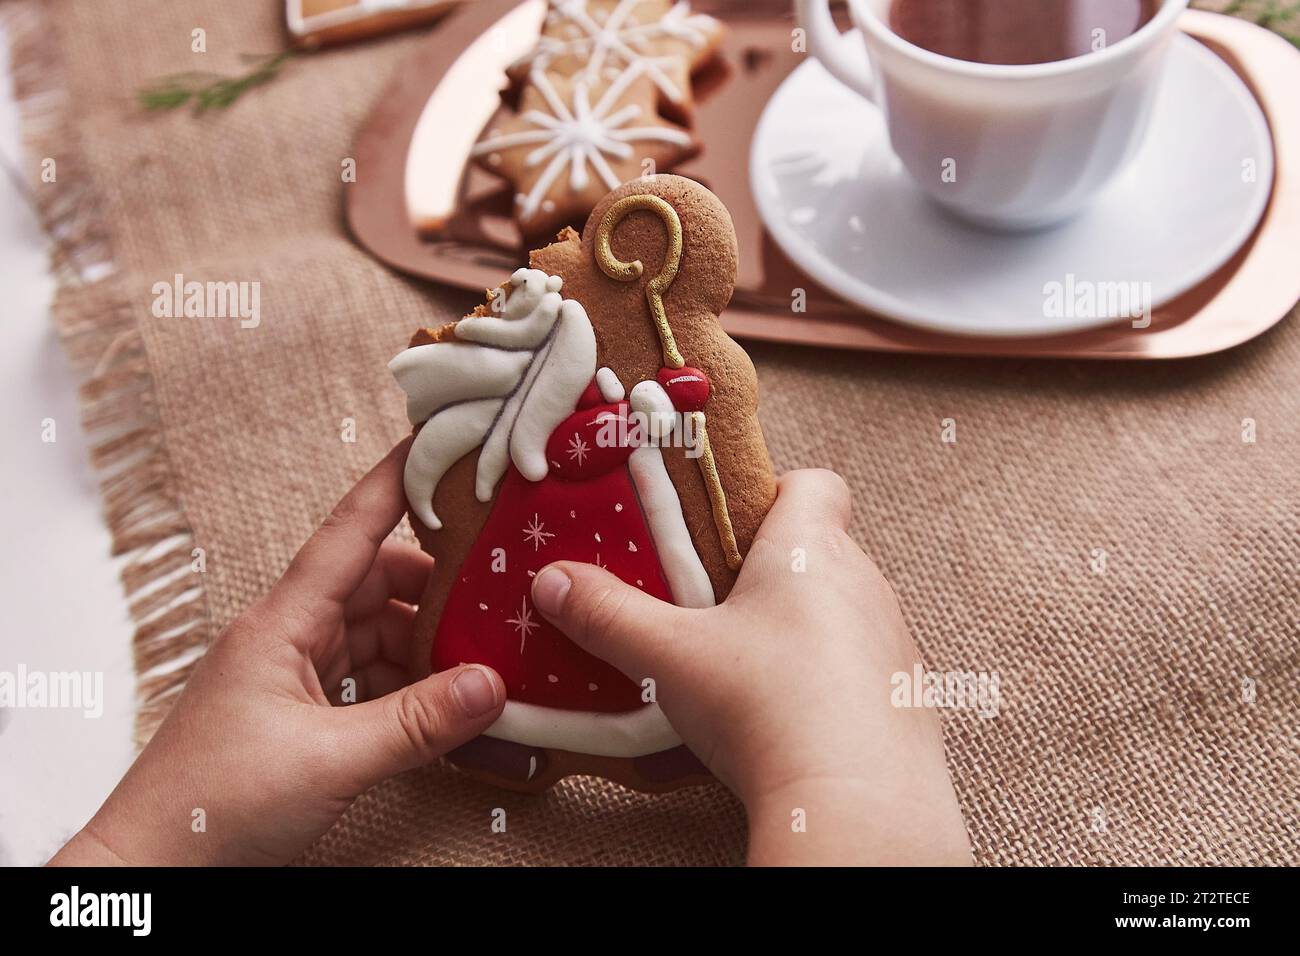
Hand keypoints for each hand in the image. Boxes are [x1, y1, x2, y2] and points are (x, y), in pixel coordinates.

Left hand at [49, 440, 505, 866]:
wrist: (152, 867)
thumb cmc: (211, 807)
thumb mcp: (329, 761)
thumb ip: (417, 724)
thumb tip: (491, 686)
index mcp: (282, 624)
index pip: (348, 533)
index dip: (392, 483)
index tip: (436, 441)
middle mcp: (288, 637)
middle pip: (375, 583)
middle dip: (435, 584)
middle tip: (497, 580)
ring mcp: (294, 675)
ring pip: (375, 633)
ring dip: (425, 642)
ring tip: (483, 651)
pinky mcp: (301, 712)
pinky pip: (368, 677)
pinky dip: (408, 684)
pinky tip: (444, 701)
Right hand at [529, 469, 971, 865]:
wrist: (853, 802)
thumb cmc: (768, 707)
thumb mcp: (669, 656)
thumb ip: (609, 614)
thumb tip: (555, 583)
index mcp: (810, 548)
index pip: (816, 483)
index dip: (774, 492)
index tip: (729, 526)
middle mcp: (862, 581)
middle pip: (819, 549)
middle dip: (767, 570)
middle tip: (713, 605)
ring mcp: (891, 639)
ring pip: (841, 609)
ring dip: (800, 625)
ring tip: (745, 667)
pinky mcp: (903, 694)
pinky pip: (861, 665)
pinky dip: (828, 677)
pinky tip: (789, 714)